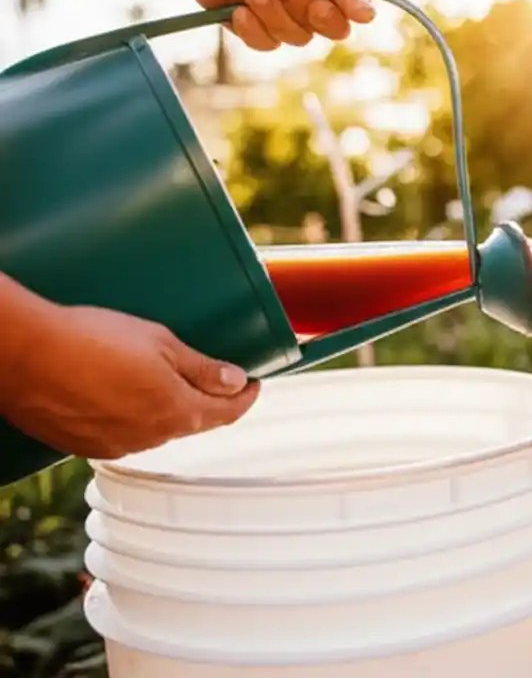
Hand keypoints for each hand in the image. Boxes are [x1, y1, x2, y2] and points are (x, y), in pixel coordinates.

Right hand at [0, 304, 260, 459]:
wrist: (22, 356)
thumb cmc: (91, 339)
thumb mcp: (159, 342)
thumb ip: (201, 368)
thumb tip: (236, 381)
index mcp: (177, 412)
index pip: (227, 413)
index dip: (245, 398)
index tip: (253, 383)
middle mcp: (151, 437)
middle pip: (193, 421)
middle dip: (208, 401)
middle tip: (214, 378)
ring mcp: (117, 445)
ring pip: (157, 429)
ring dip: (167, 409)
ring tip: (158, 379)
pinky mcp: (84, 447)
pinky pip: (123, 434)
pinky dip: (132, 417)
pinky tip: (120, 394)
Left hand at [166, 0, 375, 50]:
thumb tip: (369, 17)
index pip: (343, 19)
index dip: (333, 19)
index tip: (319, 3)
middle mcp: (303, 0)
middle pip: (319, 33)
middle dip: (299, 12)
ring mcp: (276, 13)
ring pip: (292, 40)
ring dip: (273, 17)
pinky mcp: (247, 24)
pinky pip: (263, 45)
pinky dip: (252, 29)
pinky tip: (239, 9)